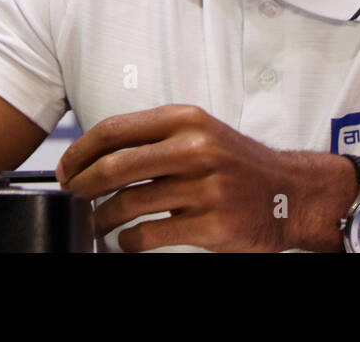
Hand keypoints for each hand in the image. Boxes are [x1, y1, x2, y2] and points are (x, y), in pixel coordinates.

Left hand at [55, 104, 353, 251]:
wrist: (291, 193)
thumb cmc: (239, 164)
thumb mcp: (201, 132)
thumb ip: (156, 136)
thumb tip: (96, 154)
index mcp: (187, 119)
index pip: (115, 129)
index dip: (81, 151)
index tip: (67, 167)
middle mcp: (195, 149)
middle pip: (114, 167)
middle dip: (81, 185)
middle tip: (72, 196)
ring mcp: (205, 188)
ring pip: (127, 204)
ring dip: (100, 218)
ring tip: (96, 223)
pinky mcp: (212, 224)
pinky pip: (150, 234)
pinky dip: (128, 240)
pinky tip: (126, 239)